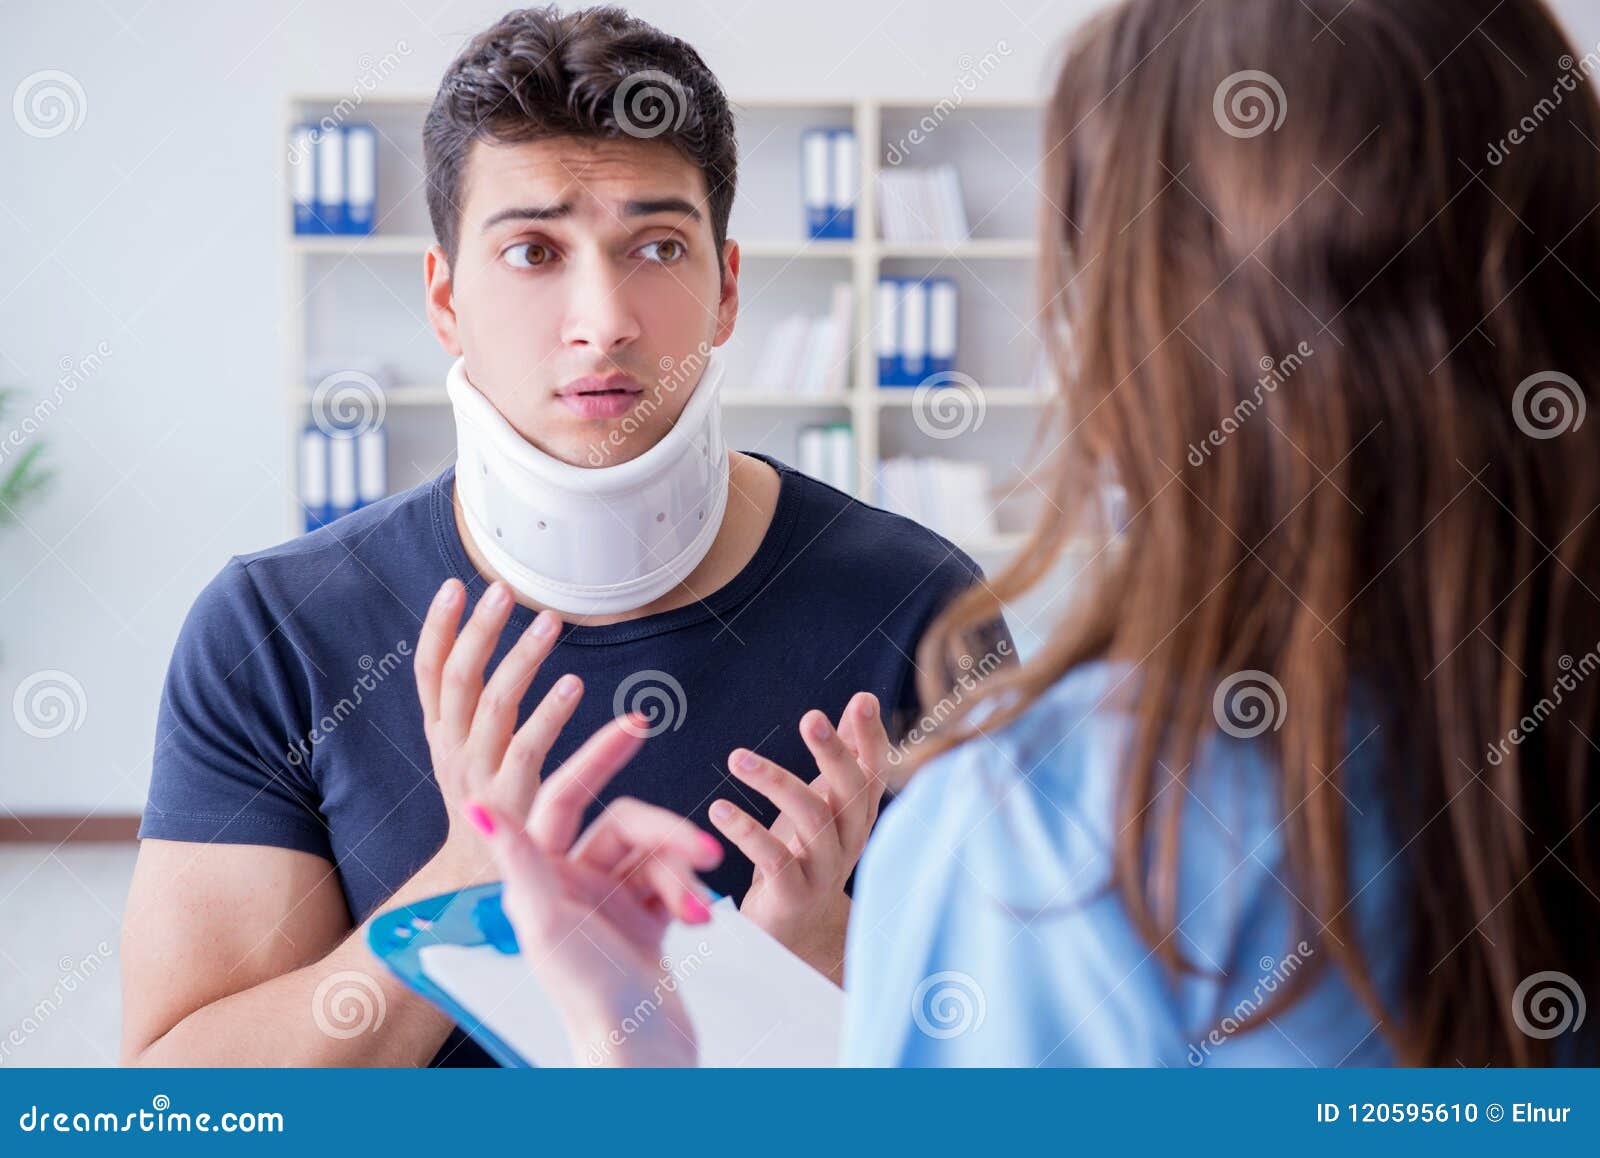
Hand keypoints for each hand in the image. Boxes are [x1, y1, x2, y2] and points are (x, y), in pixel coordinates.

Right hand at [414, 578, 581, 884]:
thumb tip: (484, 645)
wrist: (479, 885)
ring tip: (550, 621)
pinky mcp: (511, 799)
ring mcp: (478, 775)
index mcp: (438, 734)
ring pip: (493, 705)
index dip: (438, 627)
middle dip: (479, 630)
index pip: (428, 671)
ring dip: (522, 658)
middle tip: (503, 590)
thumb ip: (471, 708)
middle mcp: (451, 750)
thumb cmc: (485, 809)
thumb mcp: (464, 755)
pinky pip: (529, 749)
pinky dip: (551, 713)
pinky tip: (575, 685)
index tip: (455, 585)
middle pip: (458, 679)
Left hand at [466, 721, 722, 1067]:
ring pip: (655, 856)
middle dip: (665, 838)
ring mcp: (609, 901)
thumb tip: (477, 805)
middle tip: (702, 841)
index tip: (635, 724)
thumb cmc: (586, 998)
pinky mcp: (644, 922)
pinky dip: (688, 897)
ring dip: (681, 877)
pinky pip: (673, 884)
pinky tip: (699, 919)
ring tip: (697, 908)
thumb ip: (518, 859)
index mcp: (538, 877)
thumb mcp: (546, 924)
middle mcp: (570, 883)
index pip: (563, 798)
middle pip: (624, 828)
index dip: (597, 758)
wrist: (638, 1059)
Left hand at [709, 691, 888, 980]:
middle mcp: (850, 839)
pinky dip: (747, 832)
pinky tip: (720, 809)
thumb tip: (861, 702)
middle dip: (833, 753)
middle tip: (810, 717)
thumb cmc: (808, 851)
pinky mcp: (793, 894)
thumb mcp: (826, 802)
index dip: (871, 737)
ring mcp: (825, 869)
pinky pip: (775, 859)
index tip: (862, 699)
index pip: (874, 771)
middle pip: (850, 792)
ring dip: (775, 782)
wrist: (796, 928)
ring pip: (812, 820)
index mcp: (858, 814)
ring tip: (736, 757)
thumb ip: (842, 756)